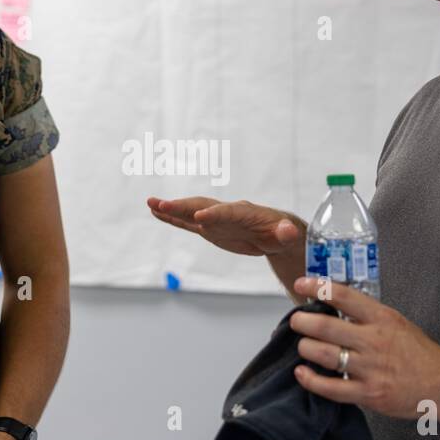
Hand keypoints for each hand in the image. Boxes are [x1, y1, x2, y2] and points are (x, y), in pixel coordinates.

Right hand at [147, 196, 300, 256]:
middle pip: (201, 207)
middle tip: (162, 205)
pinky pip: (188, 223)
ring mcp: (216, 220)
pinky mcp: (210, 229)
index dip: (214, 215)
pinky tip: (157, 214)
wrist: (277, 233)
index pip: (227, 213)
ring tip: (150, 204)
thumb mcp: (288, 235)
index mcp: (245, 213)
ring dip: (171, 209)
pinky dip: (172, 218)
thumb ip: (286, 233)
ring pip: (190, 212)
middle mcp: (226, 213)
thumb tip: (289, 231)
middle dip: (182, 207)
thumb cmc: (284, 233)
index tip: (199, 218)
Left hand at [288, 276, 439, 418]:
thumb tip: (332, 306)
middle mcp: (374, 341)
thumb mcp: (395, 322)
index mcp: (382, 318)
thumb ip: (366, 315)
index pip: (344, 296)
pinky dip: (310, 380)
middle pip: (326, 327)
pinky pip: (330, 388)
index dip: (317, 288)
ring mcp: (370, 368)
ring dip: (305, 348)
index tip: (300, 284)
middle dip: (302, 322)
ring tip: (303, 345)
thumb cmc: (417, 352)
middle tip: (296, 321)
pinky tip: (302, 372)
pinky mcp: (368, 393)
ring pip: (324, 355)